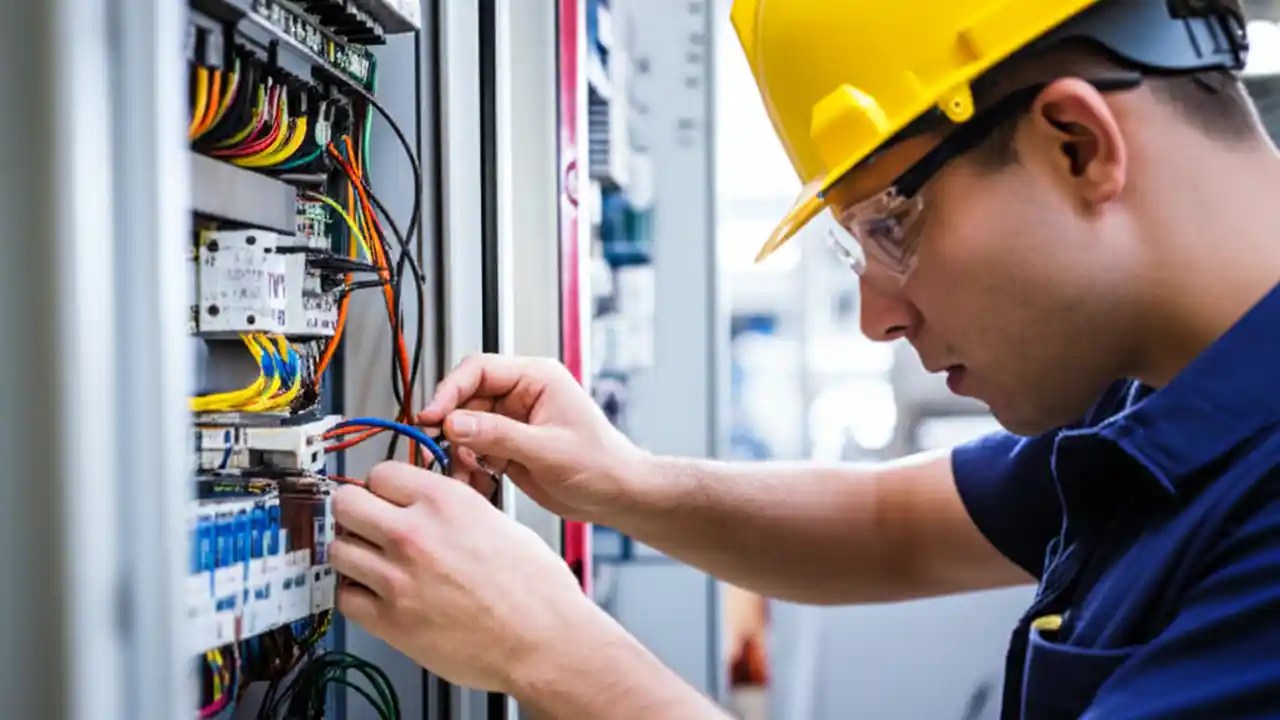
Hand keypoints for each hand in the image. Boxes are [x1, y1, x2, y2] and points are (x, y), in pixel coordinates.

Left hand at [330, 461, 596, 692]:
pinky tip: (377, 594)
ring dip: (354, 553)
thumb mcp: (498, 521)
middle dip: (356, 511)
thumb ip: (453, 508)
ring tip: (374, 561)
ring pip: (339, 549)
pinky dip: (356, 594)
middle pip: (346, 504)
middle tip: (368, 523)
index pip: (380, 472)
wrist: (544, 640)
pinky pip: (345, 597)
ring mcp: (398, 578)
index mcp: (446, 502)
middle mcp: (415, 534)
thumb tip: (426, 503)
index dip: (382, 485)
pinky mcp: (391, 621)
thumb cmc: (535, 588)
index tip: (385, 496)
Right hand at [417, 354, 650, 523]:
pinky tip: (476, 481)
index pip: (479, 369)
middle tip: (439, 450)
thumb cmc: (601, 464)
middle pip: (466, 398)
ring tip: (464, 473)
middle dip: (450, 426)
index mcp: (536, 378)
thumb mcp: (547, 449)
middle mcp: (521, 395)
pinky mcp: (507, 445)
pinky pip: (473, 449)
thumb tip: (454, 423)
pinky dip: (468, 466)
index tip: (431, 416)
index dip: (450, 390)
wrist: (616, 495)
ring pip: (465, 427)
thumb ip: (498, 435)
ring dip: (458, 451)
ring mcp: (513, 420)